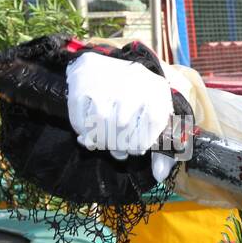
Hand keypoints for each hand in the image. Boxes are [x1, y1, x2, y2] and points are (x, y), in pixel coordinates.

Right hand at [65, 51, 175, 181]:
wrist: (106, 67)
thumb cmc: (137, 100)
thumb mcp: (155, 119)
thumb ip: (162, 150)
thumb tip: (160, 175)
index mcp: (157, 90)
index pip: (152, 124)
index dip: (141, 144)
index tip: (135, 149)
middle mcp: (133, 80)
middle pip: (124, 126)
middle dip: (119, 145)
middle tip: (116, 150)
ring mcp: (106, 79)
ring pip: (101, 121)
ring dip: (100, 140)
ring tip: (102, 144)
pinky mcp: (82, 80)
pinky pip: (79, 115)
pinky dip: (81, 130)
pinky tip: (86, 135)